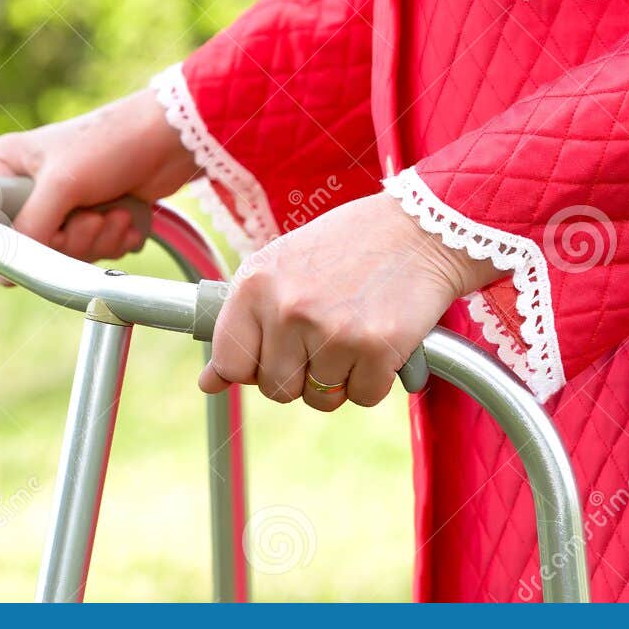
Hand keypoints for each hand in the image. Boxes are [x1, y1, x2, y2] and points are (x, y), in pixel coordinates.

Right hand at [0, 89, 197, 261]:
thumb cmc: (112, 143)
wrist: (171, 138)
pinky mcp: (93, 215)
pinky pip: (95, 250)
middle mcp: (31, 185)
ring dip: (99, 240)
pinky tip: (127, 217)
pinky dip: (115, 240)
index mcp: (8, 165)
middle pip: (38, 244)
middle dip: (75, 238)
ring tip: (116, 213)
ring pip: (69, 251)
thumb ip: (30, 228)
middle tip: (94, 217)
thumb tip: (3, 276)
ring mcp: (64, 202)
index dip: (27, 237)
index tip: (55, 229)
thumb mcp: (62, 184)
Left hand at [198, 193, 500, 411]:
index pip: (231, 363)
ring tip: (353, 333)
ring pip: (321, 399)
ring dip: (339, 379)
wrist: (420, 229)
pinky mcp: (376, 347)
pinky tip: (380, 340)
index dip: (255, 367)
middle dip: (301, 375)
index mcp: (255, 283)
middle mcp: (287, 307)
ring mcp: (331, 329)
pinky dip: (375, 379)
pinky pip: (363, 397)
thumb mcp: (281, 269)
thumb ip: (242, 323)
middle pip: (276, 389)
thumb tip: (208, 384)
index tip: (275, 353)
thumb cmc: (347, 248)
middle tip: (325, 335)